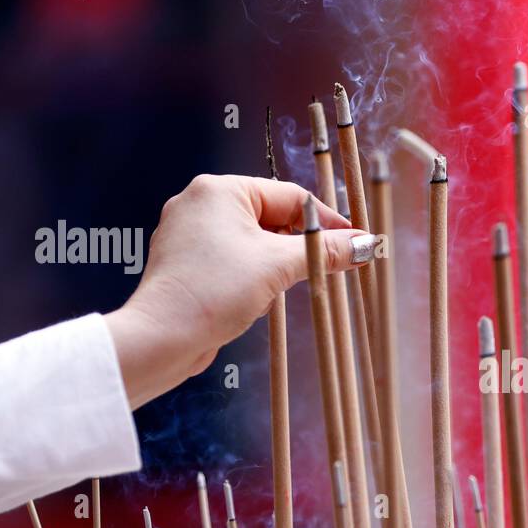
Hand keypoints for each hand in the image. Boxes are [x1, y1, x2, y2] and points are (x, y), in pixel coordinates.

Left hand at [104, 174, 365, 407]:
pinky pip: (234, 260)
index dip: (327, 222)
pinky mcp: (188, 263)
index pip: (290, 197)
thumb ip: (324, 252)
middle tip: (328, 266)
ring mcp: (190, 234)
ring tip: (284, 286)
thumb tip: (364, 245)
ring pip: (254, 241)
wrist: (163, 337)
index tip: (353, 243)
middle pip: (273, 217)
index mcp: (221, 190)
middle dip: (299, 245)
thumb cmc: (213, 291)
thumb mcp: (279, 266)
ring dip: (277, 263)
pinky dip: (253, 274)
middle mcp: (201, 203)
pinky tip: (257, 297)